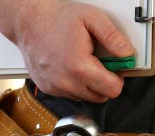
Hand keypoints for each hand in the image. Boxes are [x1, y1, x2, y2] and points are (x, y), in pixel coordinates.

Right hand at [15, 1, 134, 101]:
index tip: (115, 67)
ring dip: (89, 84)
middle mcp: (66, 82)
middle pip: (100, 96)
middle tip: (99, 62)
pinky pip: (70, 94)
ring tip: (83, 62)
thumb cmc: (55, 18)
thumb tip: (127, 54)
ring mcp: (55, 87)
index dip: (118, 78)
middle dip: (104, 81)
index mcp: (79, 67)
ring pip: (85, 97)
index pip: (112, 90)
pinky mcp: (48, 88)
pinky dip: (74, 84)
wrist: (27, 21)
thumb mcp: (91, 19)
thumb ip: (113, 37)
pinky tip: (70, 67)